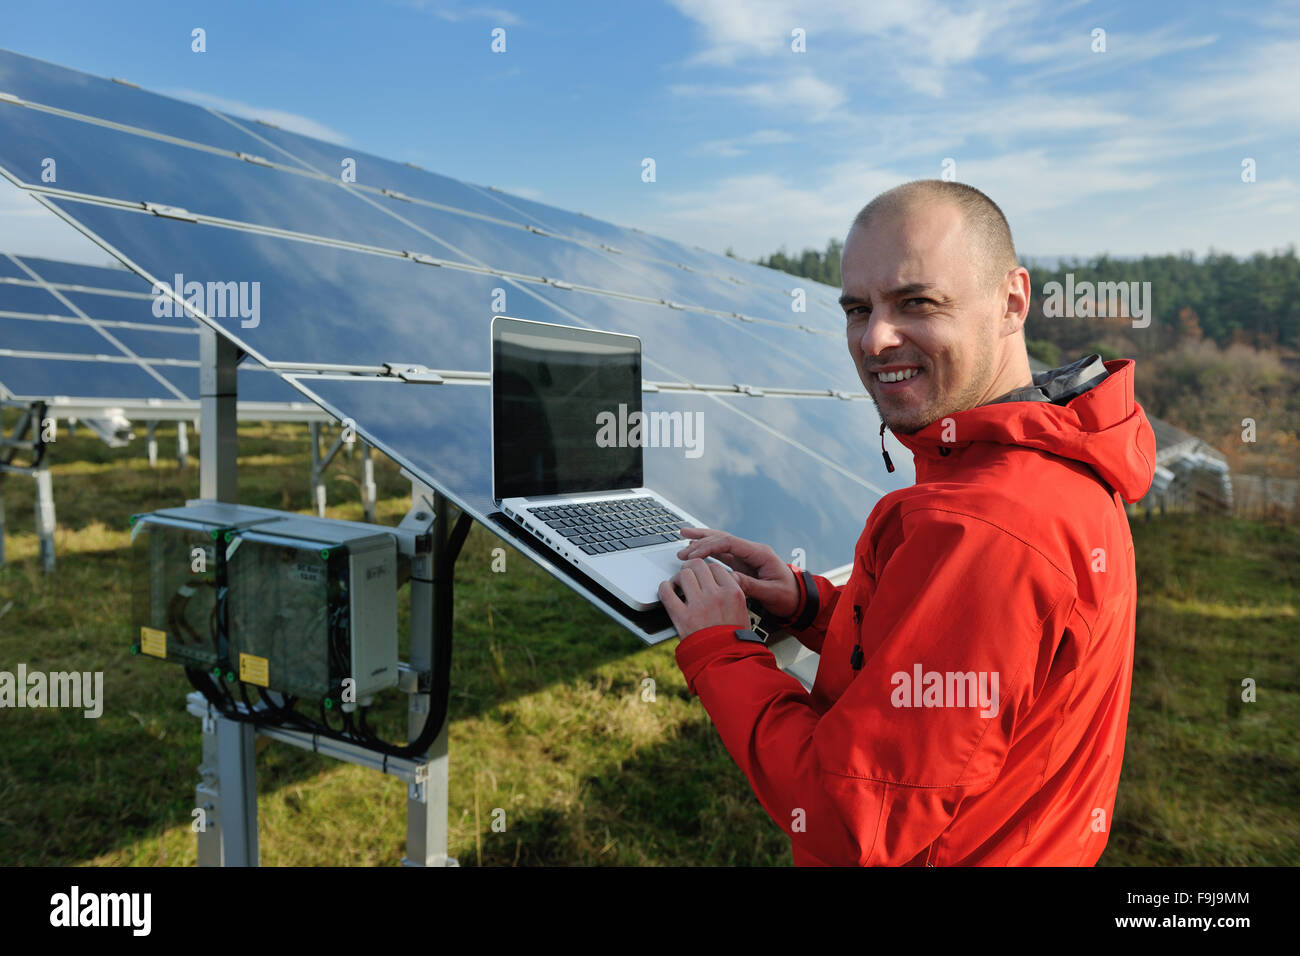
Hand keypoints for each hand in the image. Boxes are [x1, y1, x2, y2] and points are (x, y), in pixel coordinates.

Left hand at [658, 558, 748, 637]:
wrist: (726, 661)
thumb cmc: (735, 639)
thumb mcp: (742, 611)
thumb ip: (732, 592)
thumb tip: (722, 579)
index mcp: (733, 592)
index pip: (715, 567)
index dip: (707, 570)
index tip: (703, 575)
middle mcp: (716, 595)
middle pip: (698, 565)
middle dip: (691, 568)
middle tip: (688, 574)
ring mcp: (698, 605)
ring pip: (683, 574)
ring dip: (679, 577)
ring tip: (678, 584)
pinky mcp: (682, 617)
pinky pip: (667, 592)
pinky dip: (664, 588)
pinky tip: (667, 590)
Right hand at [675, 527, 798, 619]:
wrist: (799, 600)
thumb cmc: (788, 596)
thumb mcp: (771, 593)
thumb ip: (751, 586)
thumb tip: (729, 579)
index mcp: (759, 553)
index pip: (729, 543)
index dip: (709, 546)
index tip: (692, 554)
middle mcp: (752, 551)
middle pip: (723, 539)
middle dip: (701, 542)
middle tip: (682, 549)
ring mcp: (746, 557)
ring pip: (721, 544)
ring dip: (703, 541)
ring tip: (684, 535)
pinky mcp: (743, 565)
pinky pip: (723, 554)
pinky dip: (708, 551)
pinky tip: (696, 548)